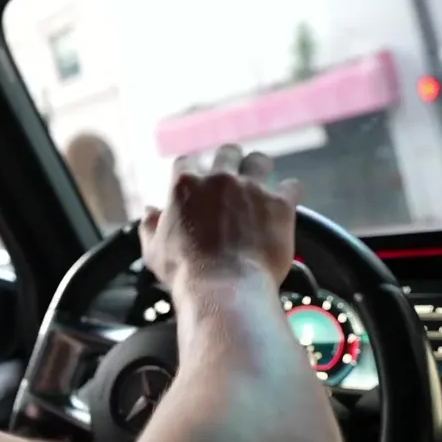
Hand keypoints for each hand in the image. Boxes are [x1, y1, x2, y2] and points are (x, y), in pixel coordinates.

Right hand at [139, 144, 302, 290]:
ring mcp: (251, 189)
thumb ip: (150, 225)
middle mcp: (219, 179)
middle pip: (227, 152)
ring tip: (260, 185)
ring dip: (259, 170)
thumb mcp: (154, 250)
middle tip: (233, 177)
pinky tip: (284, 205)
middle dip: (230, 162)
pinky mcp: (280, 204)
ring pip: (260, 160)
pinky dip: (288, 195)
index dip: (191, 170)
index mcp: (184, 185)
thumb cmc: (185, 273)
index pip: (186, 161)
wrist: (224, 289)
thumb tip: (150, 211)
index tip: (196, 181)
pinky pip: (291, 186)